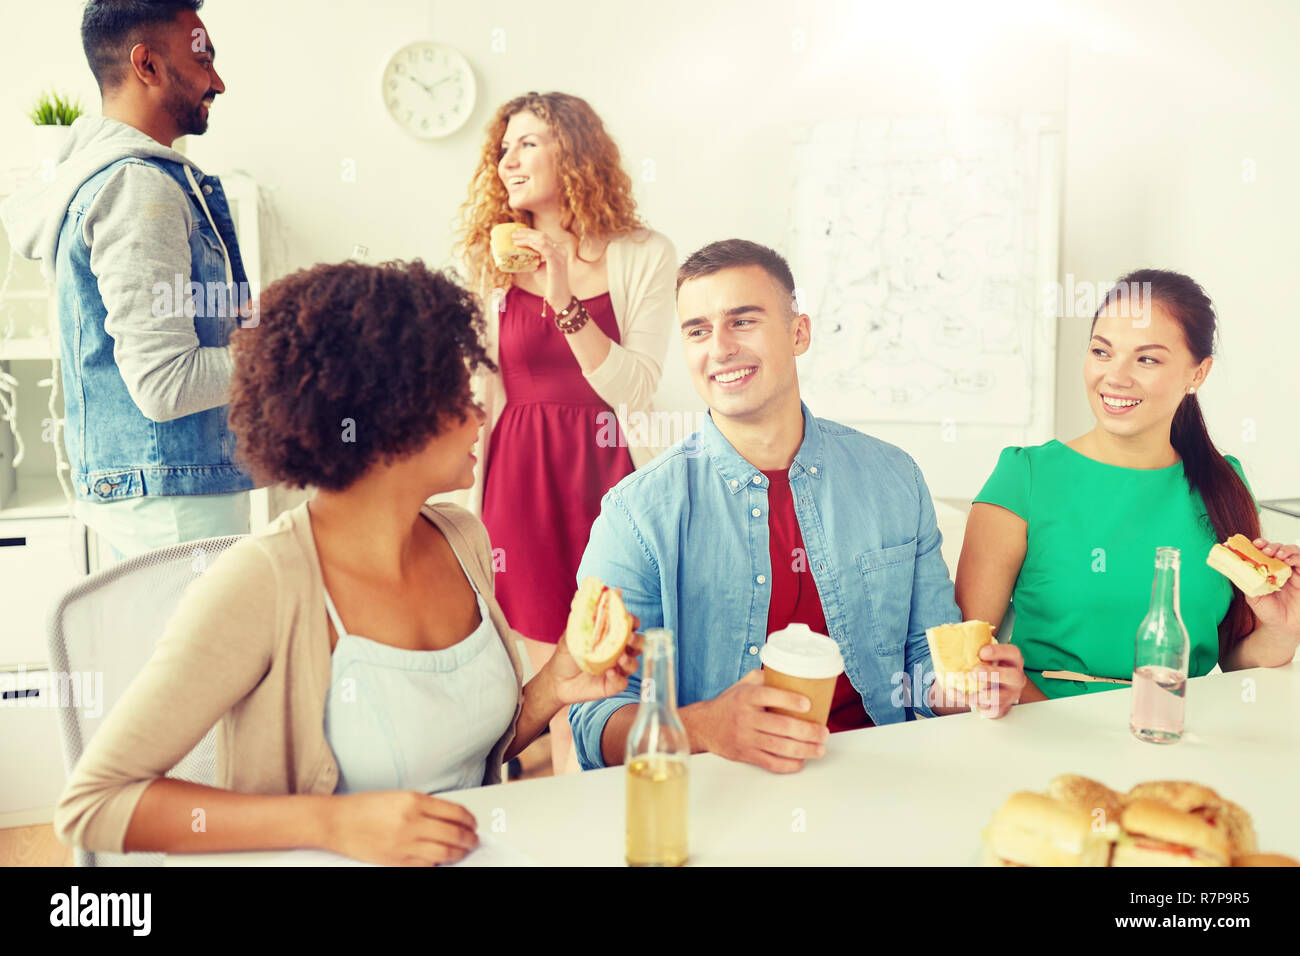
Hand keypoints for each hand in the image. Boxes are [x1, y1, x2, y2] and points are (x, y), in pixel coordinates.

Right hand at [324, 791, 478, 865]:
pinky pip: (427, 865)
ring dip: (459, 852)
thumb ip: (425, 806)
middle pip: (454, 833)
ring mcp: (405, 843)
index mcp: (414, 801)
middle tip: (474, 839)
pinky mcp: (397, 860)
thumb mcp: (399, 797)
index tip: (473, 823)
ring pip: (445, 852)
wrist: (337, 822)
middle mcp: (412, 821)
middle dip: (469, 838)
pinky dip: (438, 863)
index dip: (469, 820)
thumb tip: (451, 817)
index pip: (455, 812)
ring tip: (463, 850)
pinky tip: (441, 859)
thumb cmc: (365, 807)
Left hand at [508, 227, 572, 311]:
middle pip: (543, 235)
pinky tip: (522, 245)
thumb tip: (517, 255)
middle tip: (514, 234)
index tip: (518, 233)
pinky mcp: (556, 262)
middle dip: (527, 233)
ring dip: (527, 238)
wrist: (559, 298)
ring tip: (515, 240)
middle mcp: (561, 250)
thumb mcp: (538, 268)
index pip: (544, 236)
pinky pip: (543, 248)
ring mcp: (560, 255)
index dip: (530, 233)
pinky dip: (531, 245)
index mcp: (558, 250)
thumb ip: (532, 260)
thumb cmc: (549, 284)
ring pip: (542, 239)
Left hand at [548, 619, 643, 704]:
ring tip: (620, 658)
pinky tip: (609, 673)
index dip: (632, 621)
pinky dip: (618, 678)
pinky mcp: (612, 684)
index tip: (629, 619)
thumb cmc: (567, 654)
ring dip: (629, 660)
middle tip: (629, 638)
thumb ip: (583, 618)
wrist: (556, 680)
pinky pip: (622, 682)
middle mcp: (619, 651)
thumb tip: (589, 596)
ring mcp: (617, 669)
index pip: (629, 625)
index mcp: (612, 636)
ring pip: (634, 664)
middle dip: (637, 640)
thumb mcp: (572, 634)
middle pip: (639, 644)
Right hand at [695, 671, 827, 772]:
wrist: (704, 726)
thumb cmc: (729, 704)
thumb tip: (791, 675)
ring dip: (804, 749)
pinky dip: (788, 765)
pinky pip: (770, 763)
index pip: (769, 696)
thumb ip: (764, 678)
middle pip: (781, 726)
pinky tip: (801, 761)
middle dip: (807, 731)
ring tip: (819, 748)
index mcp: (746, 697)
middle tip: (823, 732)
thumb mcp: (742, 685)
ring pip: (779, 747)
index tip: (808, 703)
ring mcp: (745, 738)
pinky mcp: (746, 755)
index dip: (790, 700)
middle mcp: (745, 717)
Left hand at [934, 643, 1025, 717]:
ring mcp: (1010, 695)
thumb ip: (975, 646)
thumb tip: (951, 632)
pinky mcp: (1001, 708)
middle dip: (992, 674)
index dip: (999, 652)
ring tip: (959, 687)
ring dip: (977, 693)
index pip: (1013, 653)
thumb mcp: (986, 655)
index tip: (982, 651)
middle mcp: (1015, 678)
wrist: (991, 690)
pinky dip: (969, 702)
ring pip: (999, 697)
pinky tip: (956, 695)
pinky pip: (988, 709)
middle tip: (973, 672)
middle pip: (1012, 676)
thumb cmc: (988, 667)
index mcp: (1013, 661)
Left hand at [1242, 538, 1299, 644]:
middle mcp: (1280, 568)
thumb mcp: (1251, 594)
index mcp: (1266, 570)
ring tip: (1277, 554)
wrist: (1282, 626)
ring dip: (1284, 549)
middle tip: (1265, 550)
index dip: (1259, 545)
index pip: (1263, 551)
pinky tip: (1289, 560)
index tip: (1253, 544)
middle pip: (1278, 548)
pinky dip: (1296, 558)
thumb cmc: (1267, 611)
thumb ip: (1245, 580)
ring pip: (1292, 552)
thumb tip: (1231, 566)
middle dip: (1271, 546)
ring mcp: (1293, 572)